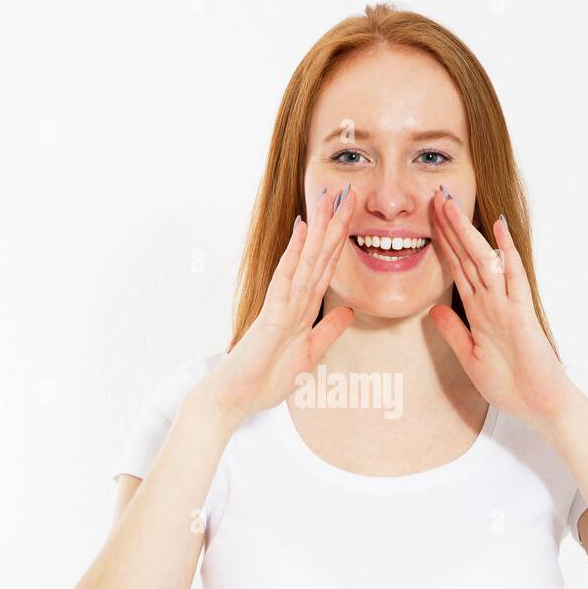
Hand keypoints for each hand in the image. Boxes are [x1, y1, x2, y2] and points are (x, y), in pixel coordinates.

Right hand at [202, 184, 357, 420]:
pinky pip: (286, 279)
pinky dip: (295, 254)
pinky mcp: (272, 316)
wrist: (235, 397)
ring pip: (305, 259)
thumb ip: (327, 331)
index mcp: (304, 308)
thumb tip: (348, 312)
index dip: (341, 240)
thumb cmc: (264, 378)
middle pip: (319, 256)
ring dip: (319, 229)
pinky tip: (302, 230)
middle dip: (335, 224)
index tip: (353, 214)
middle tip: (348, 190)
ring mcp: (282, 305)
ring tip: (329, 198)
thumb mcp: (309, 354)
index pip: (326, 267)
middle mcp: (294, 300)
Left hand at [425, 187, 581, 432]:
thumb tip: (433, 310)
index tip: (428, 218)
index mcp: (479, 311)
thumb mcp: (470, 357)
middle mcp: (492, 302)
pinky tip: (498, 228)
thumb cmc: (512, 384)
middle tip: (434, 195)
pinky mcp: (522, 314)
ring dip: (467, 232)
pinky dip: (506, 252)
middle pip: (467, 256)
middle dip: (449, 227)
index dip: (442, 243)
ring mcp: (507, 305)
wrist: (541, 406)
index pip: (456, 269)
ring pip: (484, 260)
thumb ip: (453, 332)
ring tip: (450, 204)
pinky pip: (513, 278)